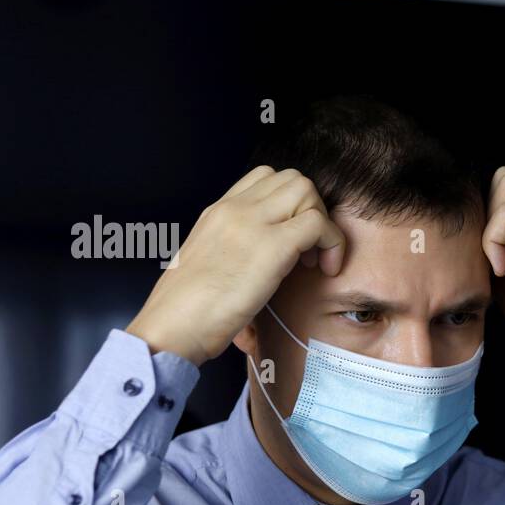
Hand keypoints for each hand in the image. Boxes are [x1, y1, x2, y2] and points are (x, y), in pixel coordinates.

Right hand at [125, 166, 345, 365]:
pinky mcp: (272, 246)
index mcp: (218, 211)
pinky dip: (332, 243)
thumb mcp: (208, 263)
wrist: (172, 326)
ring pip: (306, 192)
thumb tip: (258, 260)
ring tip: (314, 261)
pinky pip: (318, 223)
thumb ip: (233, 248)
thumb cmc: (187, 310)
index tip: (292, 240)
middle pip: (291, 179)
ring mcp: (252, 223)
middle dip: (311, 210)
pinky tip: (324, 271)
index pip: (264, 178)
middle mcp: (234, 208)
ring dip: (321, 222)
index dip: (289, 204)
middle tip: (309, 250)